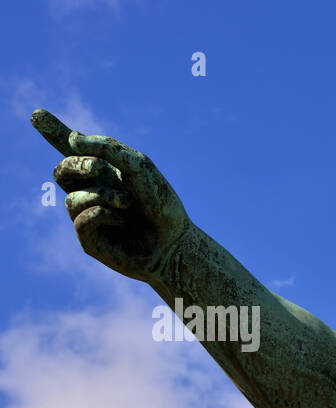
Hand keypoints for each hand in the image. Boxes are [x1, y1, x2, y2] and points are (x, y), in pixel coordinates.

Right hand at [32, 109, 190, 282]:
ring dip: (101, 194)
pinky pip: (81, 218)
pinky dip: (102, 213)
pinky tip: (122, 219)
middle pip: (62, 171)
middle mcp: (91, 192)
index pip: (72, 151)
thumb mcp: (139, 168)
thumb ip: (107, 149)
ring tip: (127, 202)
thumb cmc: (161, 204)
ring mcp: (88, 216)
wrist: (175, 242)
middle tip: (98, 166)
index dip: (53, 133)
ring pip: (72, 196)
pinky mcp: (89, 240)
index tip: (36, 114)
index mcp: (103, 172)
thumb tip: (72, 139)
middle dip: (77, 164)